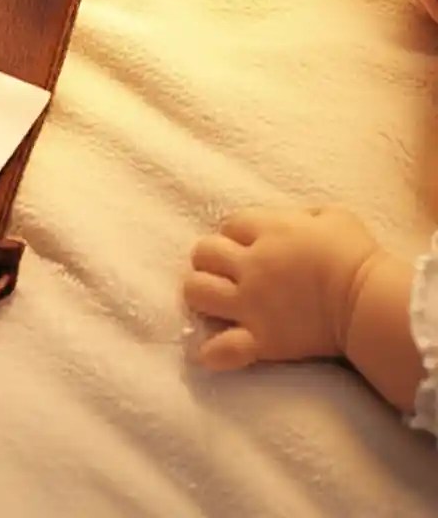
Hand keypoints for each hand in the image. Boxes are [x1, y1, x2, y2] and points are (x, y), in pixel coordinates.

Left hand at [183, 205, 379, 369]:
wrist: (371, 303)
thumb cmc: (358, 256)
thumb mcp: (334, 217)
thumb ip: (302, 216)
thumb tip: (289, 223)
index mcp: (270, 232)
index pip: (231, 224)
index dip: (236, 233)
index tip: (248, 243)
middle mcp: (252, 266)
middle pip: (203, 253)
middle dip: (209, 258)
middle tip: (225, 270)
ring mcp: (251, 303)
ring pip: (197, 292)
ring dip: (200, 294)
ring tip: (214, 300)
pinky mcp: (260, 338)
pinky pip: (221, 349)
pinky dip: (214, 352)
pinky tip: (212, 351)